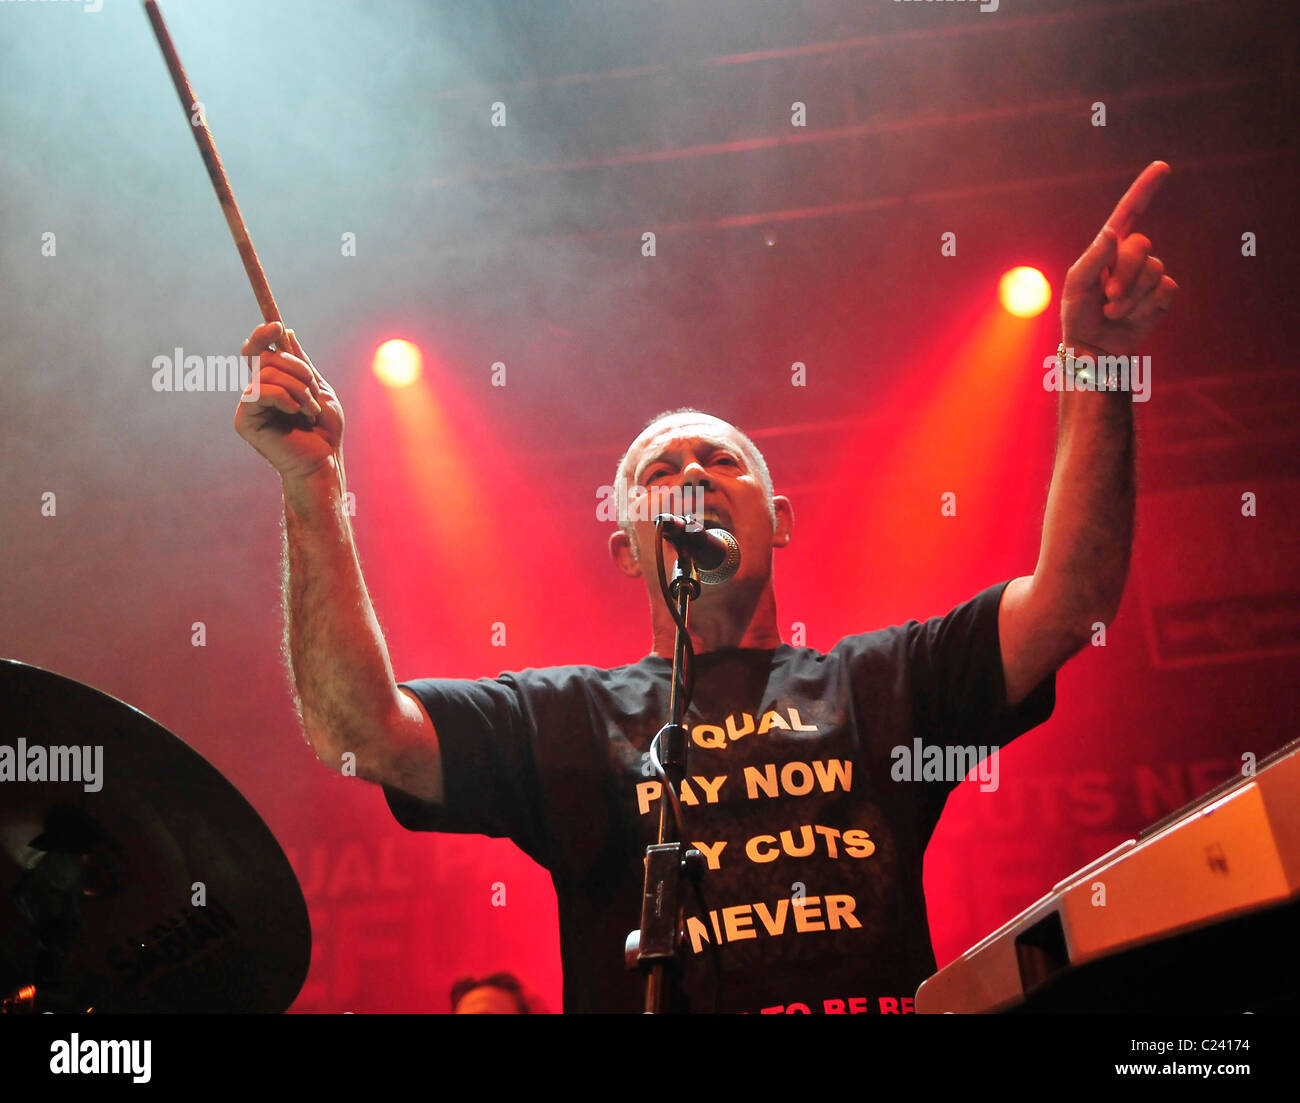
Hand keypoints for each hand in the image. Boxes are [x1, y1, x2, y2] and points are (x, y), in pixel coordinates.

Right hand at [234, 321, 343, 481]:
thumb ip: (301, 364)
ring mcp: (249, 407)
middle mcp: (256, 393)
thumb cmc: (325, 432)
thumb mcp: (318, 390)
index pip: (258, 352)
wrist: (324, 461)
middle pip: (265, 358)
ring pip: (266, 374)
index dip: (262, 335)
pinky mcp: (245, 421)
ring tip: (311, 410)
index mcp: (273, 385)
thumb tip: (286, 333)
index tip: (278, 325)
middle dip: (297, 369)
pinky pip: (260, 392)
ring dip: (297, 388)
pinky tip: (297, 414)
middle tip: (313, 390)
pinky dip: (285, 398)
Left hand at [1061, 161, 1177, 355]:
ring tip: (1113, 310)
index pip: (1129, 213)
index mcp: (1108, 248)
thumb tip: (1112, 231)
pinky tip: (1131, 317)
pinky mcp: (1162, 295)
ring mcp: (1149, 275)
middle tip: (1107, 296)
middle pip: (1141, 245)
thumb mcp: (1076, 287)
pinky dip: (1145, 307)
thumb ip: (1093, 258)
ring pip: (1153, 271)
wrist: (1094, 348)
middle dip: (1123, 273)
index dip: (1144, 189)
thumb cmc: (1079, 315)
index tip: (1162, 167)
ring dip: (1130, 296)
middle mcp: (1131, 257)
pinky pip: (1164, 290)